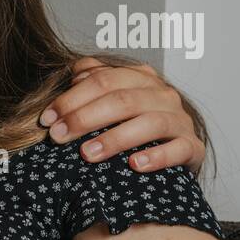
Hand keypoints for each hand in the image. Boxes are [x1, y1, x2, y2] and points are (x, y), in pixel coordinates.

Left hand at [41, 58, 204, 172]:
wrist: (170, 152)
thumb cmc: (130, 125)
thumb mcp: (110, 100)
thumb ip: (93, 82)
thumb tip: (75, 73)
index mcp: (141, 78)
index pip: (103, 80)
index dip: (71, 99)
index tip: (46, 119)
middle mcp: (164, 94)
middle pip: (122, 100)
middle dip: (85, 118)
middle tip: (58, 137)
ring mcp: (180, 120)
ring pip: (149, 123)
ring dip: (115, 139)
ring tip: (87, 154)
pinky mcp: (193, 147)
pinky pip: (178, 149)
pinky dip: (157, 157)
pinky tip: (134, 165)